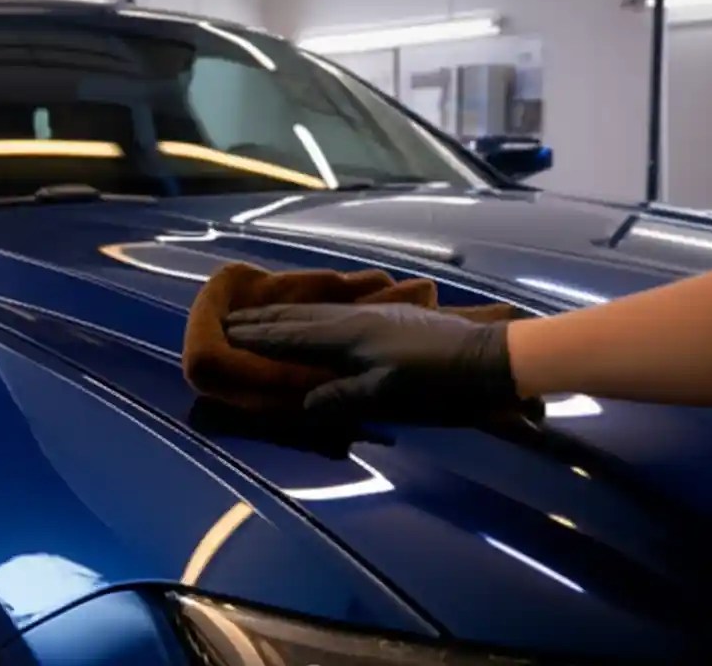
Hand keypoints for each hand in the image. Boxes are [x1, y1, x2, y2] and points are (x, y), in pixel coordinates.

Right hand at [225, 303, 516, 412]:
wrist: (483, 359)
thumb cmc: (435, 384)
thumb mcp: (386, 396)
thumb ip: (342, 396)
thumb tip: (302, 400)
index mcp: (347, 339)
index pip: (292, 338)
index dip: (259, 338)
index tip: (228, 334)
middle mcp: (353, 320)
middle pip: (298, 317)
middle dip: (263, 319)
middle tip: (230, 319)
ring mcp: (372, 314)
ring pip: (316, 311)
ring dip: (285, 313)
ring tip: (261, 313)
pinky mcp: (388, 316)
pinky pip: (335, 310)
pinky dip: (311, 312)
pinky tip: (313, 315)